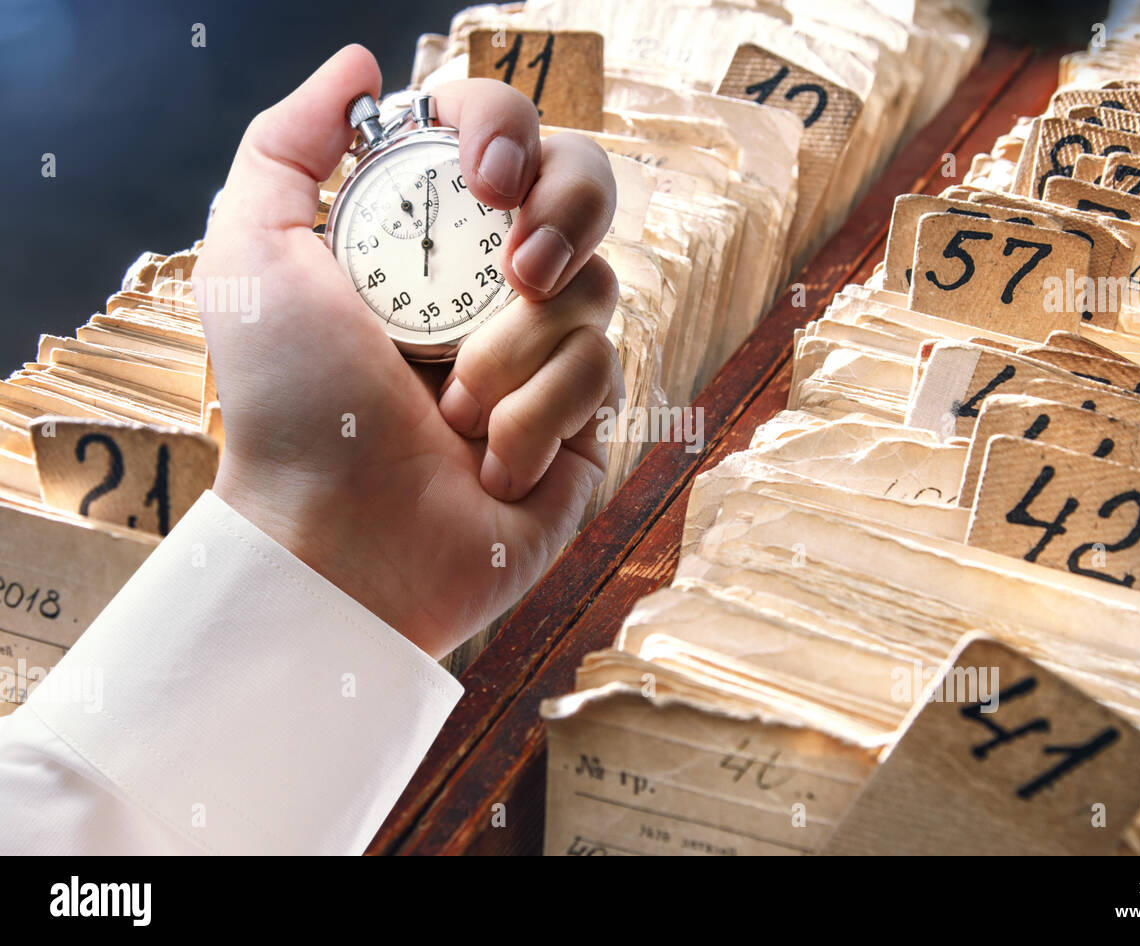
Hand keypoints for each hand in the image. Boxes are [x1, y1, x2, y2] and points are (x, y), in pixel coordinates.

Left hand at [193, 46, 619, 657]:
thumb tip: (359, 67)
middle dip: (565, 210)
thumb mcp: (254, 257)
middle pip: (587, 187)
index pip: (503, 138)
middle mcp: (494, 285)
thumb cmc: (292, 409)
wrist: (341, 539)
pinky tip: (488, 464)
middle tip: (517, 268)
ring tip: (453, 411)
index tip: (483, 181)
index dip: (510, 132)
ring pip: (597, 285)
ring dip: (516, 349)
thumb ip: (287, 146)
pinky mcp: (586, 421)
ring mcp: (546, 353)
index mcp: (428, 239)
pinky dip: (537, 414)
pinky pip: (605, 370)